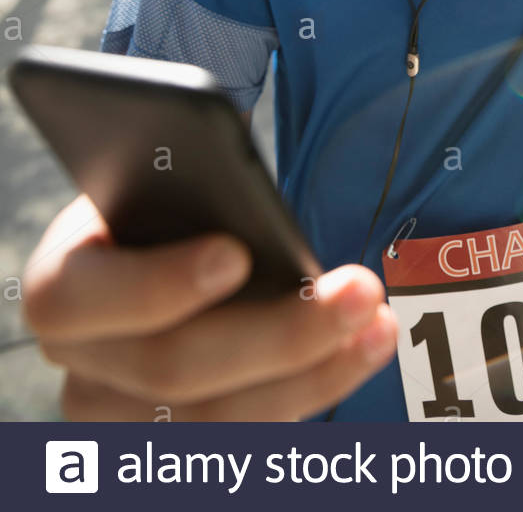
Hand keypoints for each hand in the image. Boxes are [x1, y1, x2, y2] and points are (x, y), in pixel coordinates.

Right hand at [22, 194, 397, 420]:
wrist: (175, 256)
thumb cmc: (172, 210)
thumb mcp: (164, 185)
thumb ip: (190, 181)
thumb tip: (238, 158)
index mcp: (62, 284)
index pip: (77, 299)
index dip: (154, 284)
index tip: (235, 255)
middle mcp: (82, 365)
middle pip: (171, 369)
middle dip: (277, 332)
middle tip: (358, 289)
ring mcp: (126, 421)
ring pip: (220, 419)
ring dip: (314, 369)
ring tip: (377, 320)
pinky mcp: (178, 448)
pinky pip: (250, 437)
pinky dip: (316, 389)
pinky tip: (364, 346)